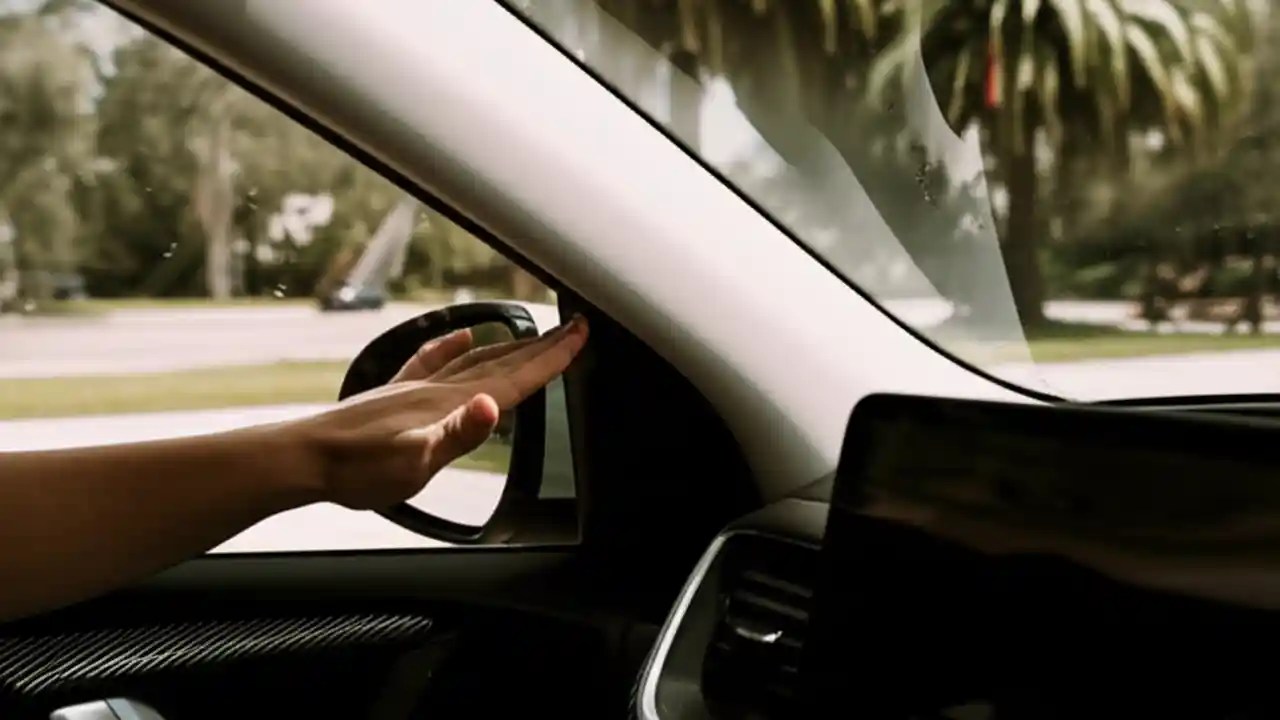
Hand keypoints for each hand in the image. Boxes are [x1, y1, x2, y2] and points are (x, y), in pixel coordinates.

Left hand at [289, 315, 587, 509]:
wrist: (305, 459)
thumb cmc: (357, 468)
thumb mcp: (416, 461)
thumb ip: (458, 434)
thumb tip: (492, 407)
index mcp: (451, 405)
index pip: (514, 378)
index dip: (551, 358)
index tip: (579, 334)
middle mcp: (439, 389)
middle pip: (502, 362)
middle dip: (541, 346)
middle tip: (572, 327)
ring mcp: (417, 389)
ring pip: (474, 360)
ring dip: (508, 348)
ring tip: (532, 337)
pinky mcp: (396, 395)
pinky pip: (432, 362)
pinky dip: (452, 348)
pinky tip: (458, 338)